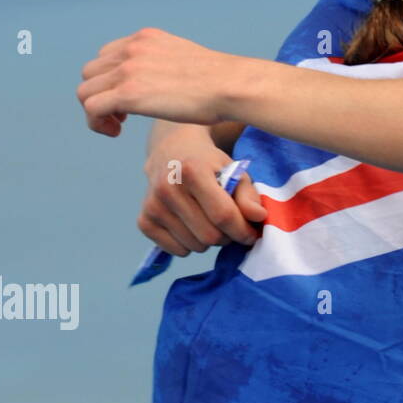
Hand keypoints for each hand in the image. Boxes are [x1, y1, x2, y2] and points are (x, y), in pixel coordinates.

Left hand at [78, 28, 240, 134]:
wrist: (232, 86)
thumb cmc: (221, 82)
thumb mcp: (186, 60)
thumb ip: (166, 65)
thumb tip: (165, 85)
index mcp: (146, 38)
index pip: (106, 56)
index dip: (111, 80)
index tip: (129, 99)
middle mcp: (132, 49)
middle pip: (91, 73)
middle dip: (101, 95)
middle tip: (123, 116)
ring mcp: (128, 70)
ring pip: (86, 92)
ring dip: (96, 111)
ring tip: (118, 126)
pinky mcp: (128, 94)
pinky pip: (91, 109)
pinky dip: (97, 123)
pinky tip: (116, 132)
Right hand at [139, 124, 266, 254]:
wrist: (172, 152)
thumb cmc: (210, 164)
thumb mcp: (235, 171)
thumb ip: (249, 195)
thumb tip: (259, 217)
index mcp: (192, 170)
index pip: (223, 215)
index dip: (242, 230)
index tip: (252, 233)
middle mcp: (167, 188)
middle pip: (209, 236)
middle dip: (227, 236)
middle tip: (230, 224)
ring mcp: (152, 205)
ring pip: (194, 246)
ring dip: (209, 241)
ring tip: (210, 221)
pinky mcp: (144, 220)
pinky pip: (176, 250)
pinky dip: (190, 245)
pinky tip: (191, 224)